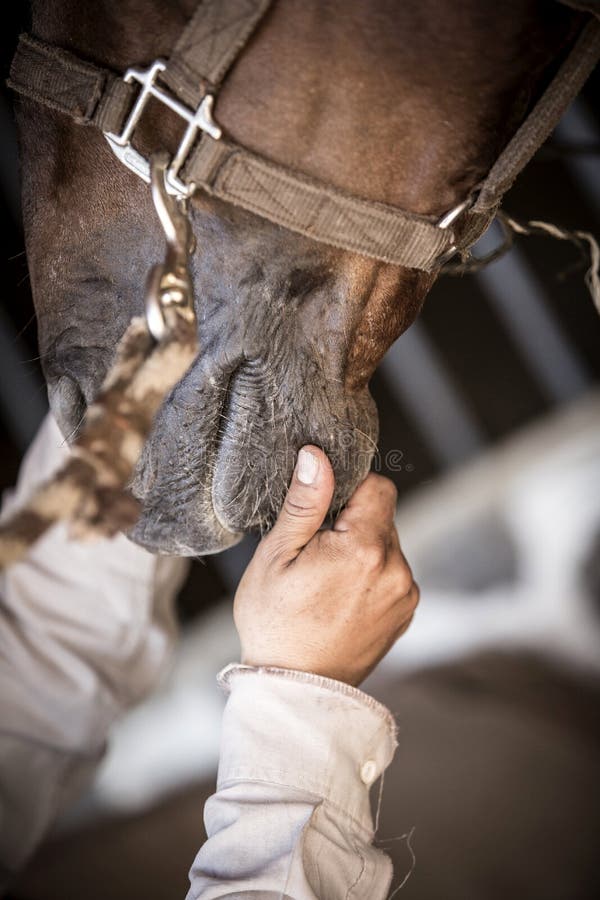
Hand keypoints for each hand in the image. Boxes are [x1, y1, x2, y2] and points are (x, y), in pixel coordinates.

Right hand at [234, 446, 418, 685]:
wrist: (294, 689)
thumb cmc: (276, 622)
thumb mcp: (277, 555)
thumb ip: (304, 503)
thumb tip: (317, 457)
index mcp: (367, 548)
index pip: (379, 487)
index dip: (349, 491)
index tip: (324, 515)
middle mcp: (397, 569)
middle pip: (383, 518)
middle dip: (353, 525)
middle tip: (316, 555)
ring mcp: (405, 595)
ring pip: (387, 546)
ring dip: (363, 552)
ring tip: (326, 582)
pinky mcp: (405, 613)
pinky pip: (392, 574)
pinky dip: (371, 577)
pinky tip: (340, 599)